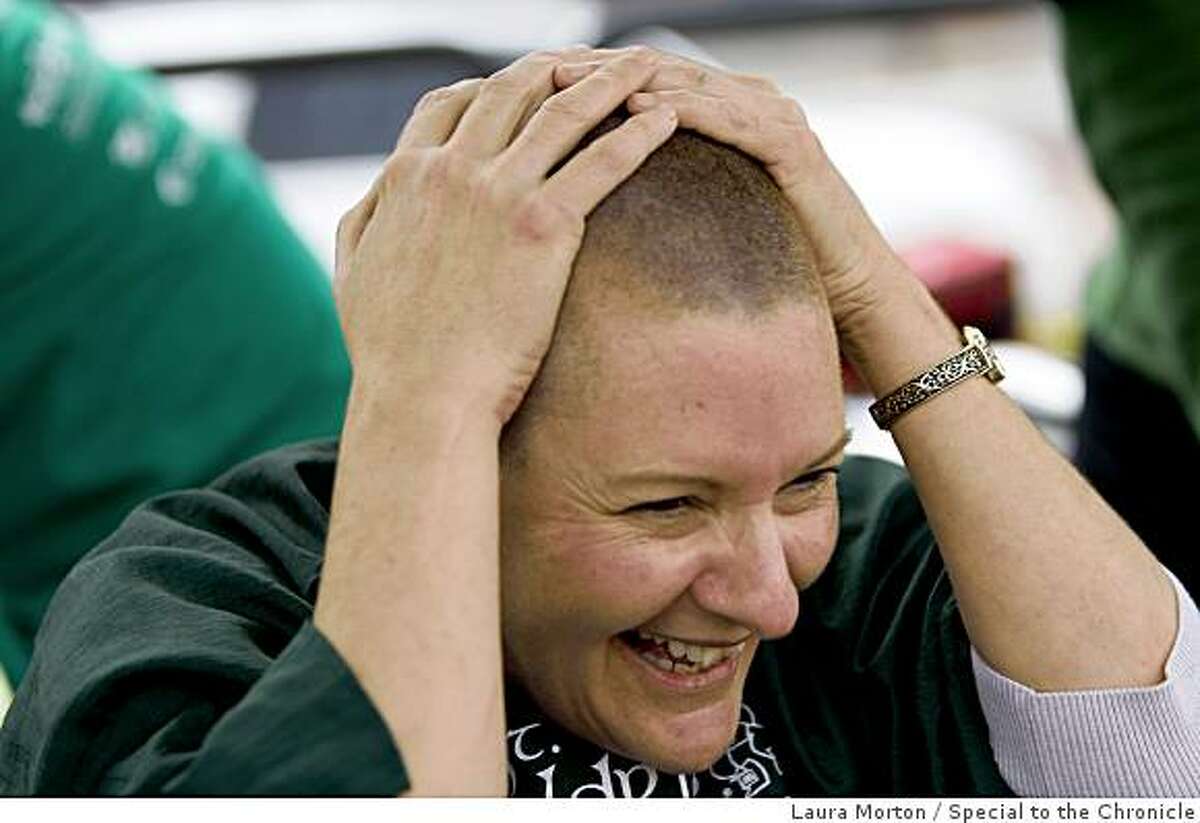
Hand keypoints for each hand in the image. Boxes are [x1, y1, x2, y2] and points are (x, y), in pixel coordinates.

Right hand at [335, 47, 677, 425]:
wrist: (421, 398)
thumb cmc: (390, 352)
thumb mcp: (354, 271)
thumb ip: (368, 218)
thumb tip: (381, 191)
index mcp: (405, 177)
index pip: (451, 103)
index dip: (490, 85)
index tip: (523, 84)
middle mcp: (451, 169)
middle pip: (513, 90)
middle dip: (557, 66)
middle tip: (595, 61)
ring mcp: (498, 192)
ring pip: (564, 112)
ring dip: (611, 80)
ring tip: (648, 65)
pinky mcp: (543, 225)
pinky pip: (603, 161)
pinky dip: (639, 132)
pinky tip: (668, 118)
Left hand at [553, 48, 909, 340]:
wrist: (846, 294)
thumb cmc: (766, 266)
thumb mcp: (697, 220)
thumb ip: (659, 193)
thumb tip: (584, 207)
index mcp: (722, 112)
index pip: (643, 82)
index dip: (587, 80)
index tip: (530, 86)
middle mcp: (748, 101)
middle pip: (660, 70)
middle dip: (598, 69)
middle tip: (543, 68)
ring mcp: (773, 117)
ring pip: (689, 84)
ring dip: (628, 80)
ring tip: (573, 81)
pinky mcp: (793, 143)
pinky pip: (730, 117)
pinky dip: (685, 110)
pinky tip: (641, 108)